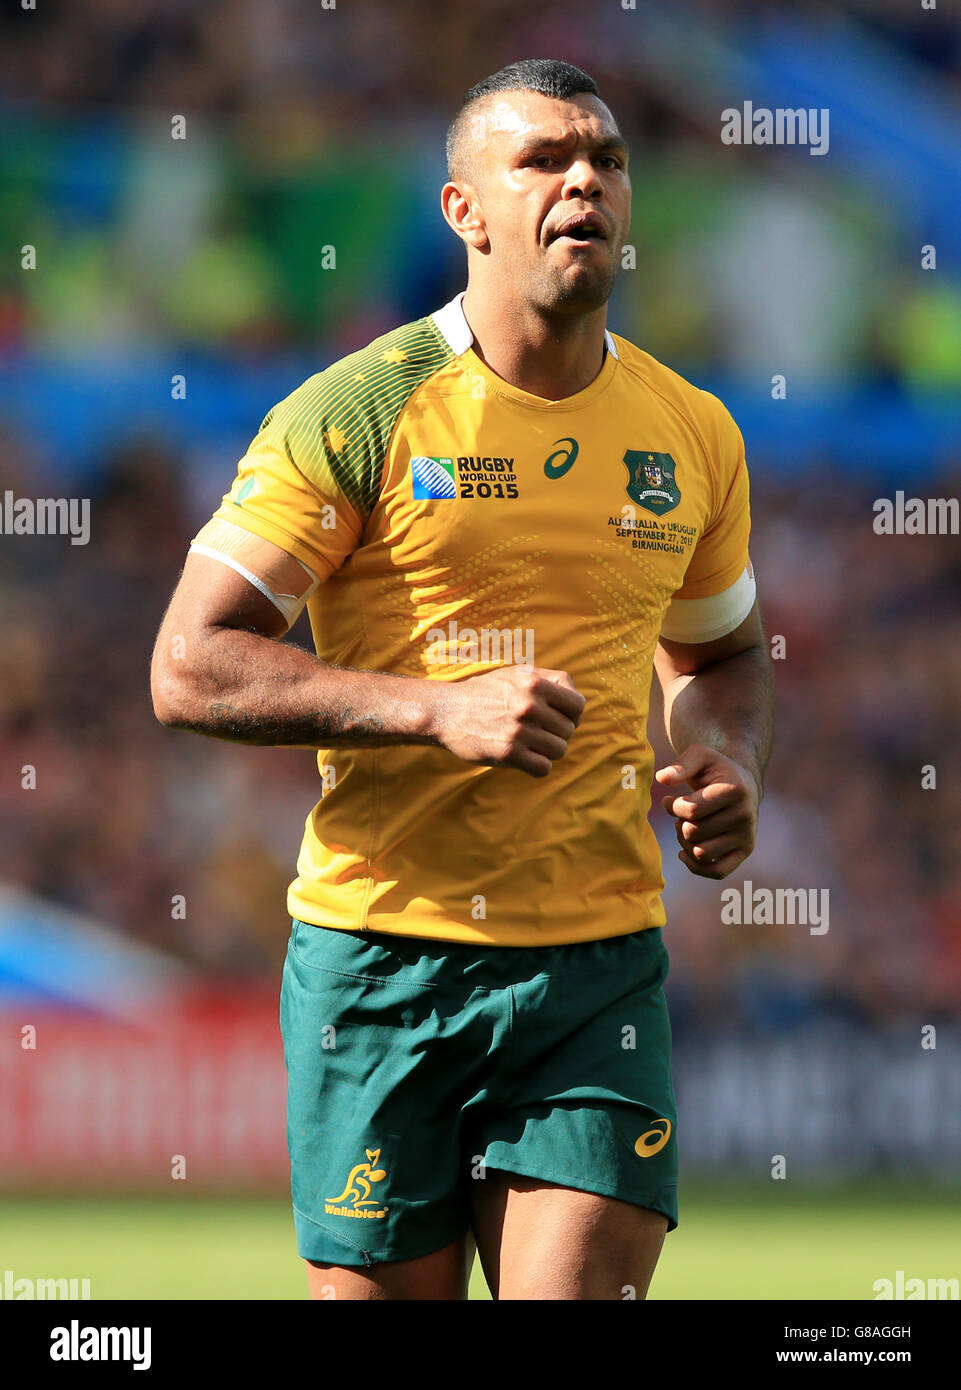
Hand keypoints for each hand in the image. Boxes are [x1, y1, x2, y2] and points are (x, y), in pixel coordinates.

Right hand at [435, 665, 585, 777]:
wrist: (446, 712)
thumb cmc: (485, 693)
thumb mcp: (516, 674)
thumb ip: (548, 681)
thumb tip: (578, 703)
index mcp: (533, 683)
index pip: (578, 705)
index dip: (573, 714)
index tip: (561, 719)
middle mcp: (528, 705)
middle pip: (568, 730)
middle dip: (557, 733)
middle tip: (537, 732)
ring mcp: (519, 730)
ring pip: (559, 750)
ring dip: (547, 751)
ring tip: (530, 744)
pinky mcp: (508, 754)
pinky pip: (544, 767)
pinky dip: (537, 766)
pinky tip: (525, 758)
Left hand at [654, 743, 760, 878]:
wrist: (743, 782)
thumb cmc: (716, 769)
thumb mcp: (699, 755)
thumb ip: (680, 764)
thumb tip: (662, 778)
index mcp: (735, 791)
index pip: (691, 811)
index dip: (673, 807)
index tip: (671, 800)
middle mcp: (745, 815)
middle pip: (693, 833)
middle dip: (679, 823)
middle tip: (682, 814)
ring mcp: (747, 836)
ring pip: (701, 854)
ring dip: (685, 843)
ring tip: (688, 827)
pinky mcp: (745, 851)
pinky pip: (717, 872)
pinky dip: (696, 867)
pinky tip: (685, 852)